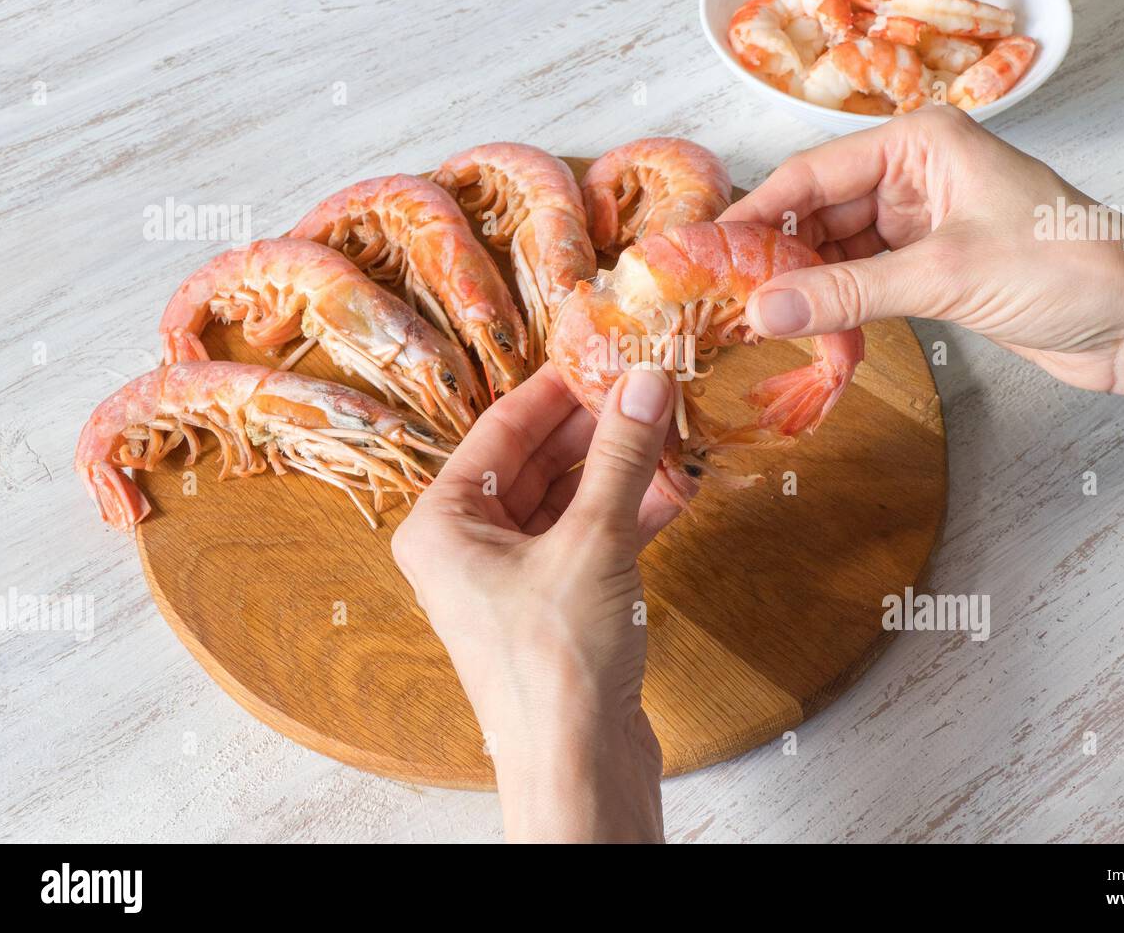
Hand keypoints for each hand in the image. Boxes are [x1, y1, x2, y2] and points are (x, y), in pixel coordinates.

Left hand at [391, 362, 679, 841]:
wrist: (579, 770)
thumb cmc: (556, 665)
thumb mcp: (593, 542)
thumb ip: (622, 458)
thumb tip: (645, 382)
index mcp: (444, 523)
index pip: (503, 428)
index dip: (560, 389)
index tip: (606, 352)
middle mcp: (469, 547)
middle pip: (540, 461)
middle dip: (602, 430)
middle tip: (654, 391)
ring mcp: (513, 578)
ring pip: (572, 500)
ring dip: (625, 470)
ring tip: (676, 432)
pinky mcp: (557, 605)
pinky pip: (593, 539)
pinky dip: (633, 514)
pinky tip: (679, 488)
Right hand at [725, 106, 1123, 505]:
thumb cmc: (1067, 266)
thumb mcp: (945, 274)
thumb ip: (847, 294)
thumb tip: (763, 308)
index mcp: (920, 142)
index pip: (813, 174)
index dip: (757, 215)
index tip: (708, 252)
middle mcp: (915, 174)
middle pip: (818, 214)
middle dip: (780, 260)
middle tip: (730, 303)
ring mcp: (922, 222)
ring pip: (837, 254)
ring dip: (809, 292)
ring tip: (768, 327)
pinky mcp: (931, 267)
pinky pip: (863, 283)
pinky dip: (840, 310)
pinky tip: (815, 335)